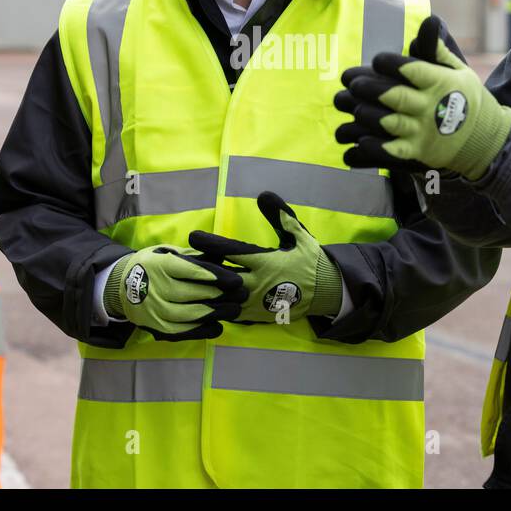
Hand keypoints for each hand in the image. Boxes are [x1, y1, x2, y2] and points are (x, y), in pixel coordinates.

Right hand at [105, 244, 245, 339]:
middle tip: (242, 294)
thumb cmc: (154, 265)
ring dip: (215, 313)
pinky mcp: (156, 327)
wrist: (122, 286)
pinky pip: (182, 331)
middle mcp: (155, 288)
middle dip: (220, 294)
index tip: (236, 279)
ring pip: (189, 314)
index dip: (216, 275)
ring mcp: (155, 310)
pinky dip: (202, 330)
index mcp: (160, 265)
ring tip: (235, 310)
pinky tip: (218, 326)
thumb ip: (194, 256)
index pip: (191, 271)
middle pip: (192, 293)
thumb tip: (223, 256)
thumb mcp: (169, 253)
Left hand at [188, 192, 343, 322]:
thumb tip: (263, 194)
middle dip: (200, 267)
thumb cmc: (310, 261)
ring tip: (187, 278)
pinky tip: (203, 297)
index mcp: (266, 262)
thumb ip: (280, 215)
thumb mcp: (299, 235)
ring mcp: (254, 303)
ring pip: (221, 298)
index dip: (211, 244)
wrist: (327, 293)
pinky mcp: (254, 316)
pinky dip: (215, 304)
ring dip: (204, 287)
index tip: (193, 237)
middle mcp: (257, 284)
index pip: (231, 252)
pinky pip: (228, 313)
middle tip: (182, 259)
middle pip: (220, 277)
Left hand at [334, 15, 510, 180]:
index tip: (377, 60)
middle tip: (352, 83)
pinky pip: (393, 151)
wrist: (487, 139)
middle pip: (395, 96)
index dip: (391, 63)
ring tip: (354, 107)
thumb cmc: (468, 99)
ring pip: (390, 122)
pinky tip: (362, 140)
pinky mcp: (418, 152)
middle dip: (370, 88)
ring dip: (368, 114)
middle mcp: (430, 107)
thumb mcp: (459, 70)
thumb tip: (429, 19)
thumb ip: (437, 49)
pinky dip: (376, 147)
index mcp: (439, 83)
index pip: (412, 70)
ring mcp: (423, 131)